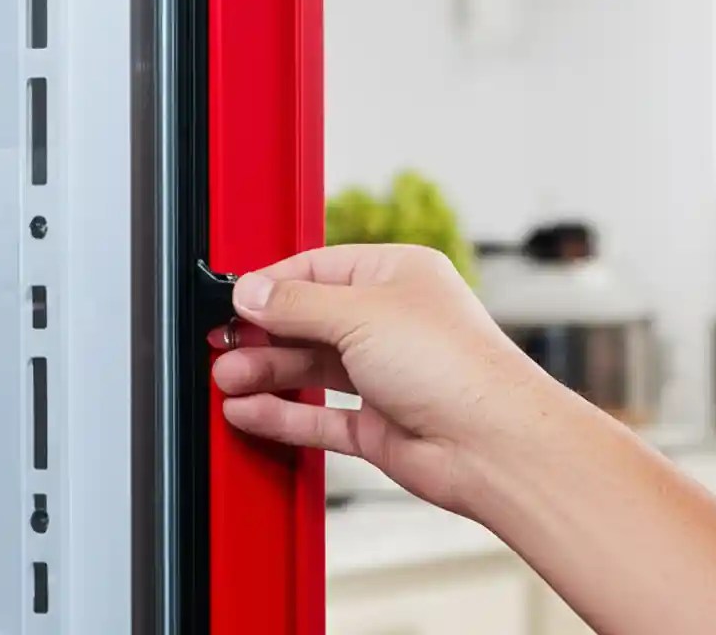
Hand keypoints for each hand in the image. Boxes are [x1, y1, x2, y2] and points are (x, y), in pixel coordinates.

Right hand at [210, 244, 562, 514]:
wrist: (495, 444)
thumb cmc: (455, 367)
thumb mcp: (361, 314)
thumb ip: (297, 305)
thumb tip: (251, 292)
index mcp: (395, 276)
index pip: (317, 270)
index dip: (271, 285)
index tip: (233, 300)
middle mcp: (389, 323)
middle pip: (307, 321)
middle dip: (262, 333)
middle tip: (220, 341)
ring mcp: (384, 375)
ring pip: (310, 370)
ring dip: (265, 372)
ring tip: (226, 376)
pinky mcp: (378, 423)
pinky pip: (318, 415)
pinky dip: (281, 414)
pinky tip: (249, 410)